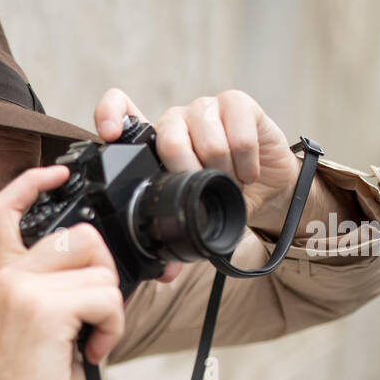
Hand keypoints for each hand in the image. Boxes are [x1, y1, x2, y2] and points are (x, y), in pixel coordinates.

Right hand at [0, 164, 125, 379]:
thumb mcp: (45, 322)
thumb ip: (62, 286)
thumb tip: (104, 267)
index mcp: (6, 274)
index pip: (4, 210)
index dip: (31, 183)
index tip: (56, 174)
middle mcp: (10, 275)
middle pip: (82, 236)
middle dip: (106, 276)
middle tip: (95, 317)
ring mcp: (24, 289)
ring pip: (101, 270)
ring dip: (111, 308)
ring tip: (92, 338)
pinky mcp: (45, 309)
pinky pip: (105, 297)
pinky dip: (112, 326)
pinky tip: (92, 350)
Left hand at [93, 88, 301, 273]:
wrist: (269, 187)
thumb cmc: (224, 196)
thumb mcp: (194, 217)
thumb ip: (174, 241)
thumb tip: (164, 275)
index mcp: (155, 143)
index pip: (121, 107)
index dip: (112, 114)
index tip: (110, 134)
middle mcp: (176, 121)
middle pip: (170, 138)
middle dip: (191, 174)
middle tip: (206, 188)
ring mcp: (205, 109)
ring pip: (208, 140)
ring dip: (224, 171)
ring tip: (231, 182)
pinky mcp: (238, 104)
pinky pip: (239, 134)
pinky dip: (246, 162)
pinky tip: (247, 172)